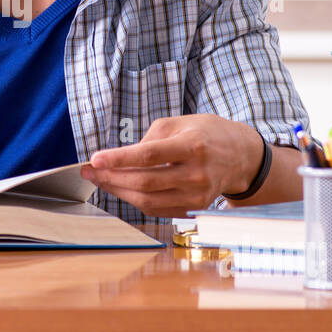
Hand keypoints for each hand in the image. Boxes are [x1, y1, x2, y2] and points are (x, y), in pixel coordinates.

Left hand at [79, 114, 262, 218]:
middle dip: (111, 177)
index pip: (149, 155)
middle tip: (90, 170)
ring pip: (147, 200)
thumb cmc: (207, 134)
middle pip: (144, 182)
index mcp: (193, 146)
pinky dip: (134, 200)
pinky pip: (156, 209)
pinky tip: (122, 188)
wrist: (241, 157)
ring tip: (100, 180)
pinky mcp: (193, 208)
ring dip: (118, 191)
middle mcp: (196, 174)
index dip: (119, 159)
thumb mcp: (181, 122)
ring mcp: (197, 195)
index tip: (95, 159)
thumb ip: (151, 137)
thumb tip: (122, 158)